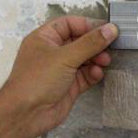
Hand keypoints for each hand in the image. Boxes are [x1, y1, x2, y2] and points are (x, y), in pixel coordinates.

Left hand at [0, 15, 118, 137]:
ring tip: (105, 61)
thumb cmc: (36, 80)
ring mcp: (61, 70)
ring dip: (96, 58)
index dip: (87, 24)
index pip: (69, 24)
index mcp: (44, 38)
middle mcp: (52, 52)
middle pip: (79, 41)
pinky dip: (93, 73)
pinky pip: (85, 75)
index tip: (106, 28)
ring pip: (85, 58)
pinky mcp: (69, 86)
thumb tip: (110, 29)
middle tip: (110, 46)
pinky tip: (97, 74)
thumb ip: (90, 43)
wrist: (26, 114)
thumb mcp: (65, 56)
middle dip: (95, 43)